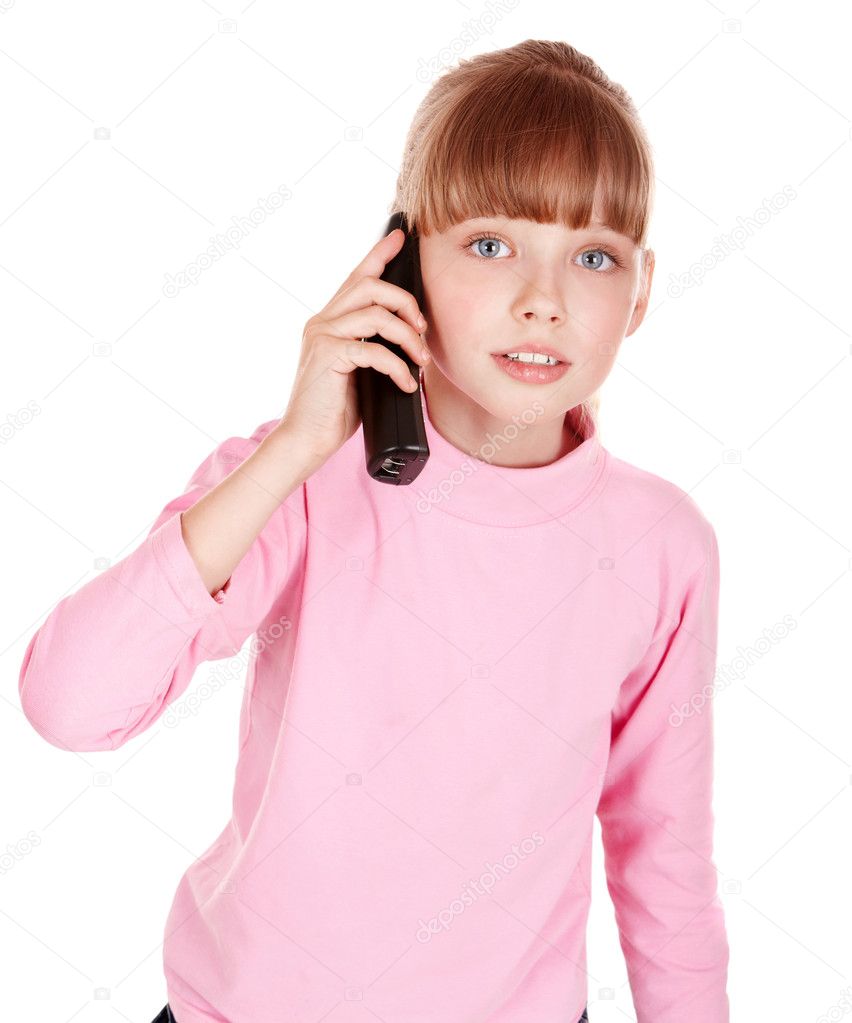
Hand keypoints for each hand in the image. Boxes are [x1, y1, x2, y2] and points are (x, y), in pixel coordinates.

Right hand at [280, 227, 430, 467]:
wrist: (306, 440)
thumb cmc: (334, 411)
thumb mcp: (359, 373)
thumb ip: (373, 349)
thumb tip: (411, 341)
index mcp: (329, 322)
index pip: (357, 276)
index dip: (380, 253)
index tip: (401, 236)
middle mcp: (322, 322)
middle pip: (371, 285)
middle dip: (406, 302)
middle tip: (423, 331)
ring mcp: (322, 336)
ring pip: (376, 312)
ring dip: (408, 336)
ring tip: (420, 361)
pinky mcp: (328, 356)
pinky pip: (374, 349)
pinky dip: (398, 366)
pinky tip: (406, 384)